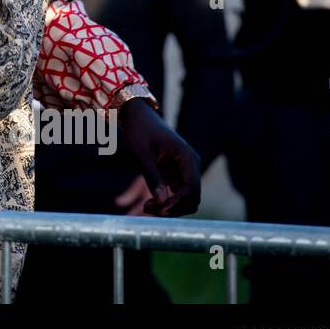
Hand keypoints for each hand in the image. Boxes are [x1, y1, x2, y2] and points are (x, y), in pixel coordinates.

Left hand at [117, 98, 201, 215]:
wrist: (137, 118)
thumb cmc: (139, 131)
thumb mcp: (141, 154)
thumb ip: (152, 176)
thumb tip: (162, 201)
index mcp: (188, 158)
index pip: (191, 187)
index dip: (177, 202)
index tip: (160, 210)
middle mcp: (191, 166)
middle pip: (192, 198)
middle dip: (174, 208)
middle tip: (148, 209)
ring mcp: (185, 172)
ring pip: (185, 200)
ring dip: (169, 208)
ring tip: (146, 207)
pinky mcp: (176, 176)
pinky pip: (176, 196)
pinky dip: (166, 202)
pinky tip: (148, 203)